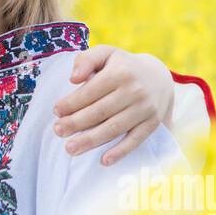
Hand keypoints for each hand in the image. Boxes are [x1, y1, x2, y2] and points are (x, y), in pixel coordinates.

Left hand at [52, 45, 174, 163]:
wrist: (159, 76)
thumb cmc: (124, 66)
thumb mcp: (106, 53)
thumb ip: (86, 59)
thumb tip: (73, 79)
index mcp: (120, 72)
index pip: (91, 91)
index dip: (72, 103)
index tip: (56, 111)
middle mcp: (134, 90)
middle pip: (100, 111)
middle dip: (76, 123)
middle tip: (58, 131)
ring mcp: (145, 108)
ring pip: (114, 128)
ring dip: (91, 140)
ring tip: (71, 148)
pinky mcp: (152, 123)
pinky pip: (135, 140)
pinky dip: (120, 152)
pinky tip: (104, 161)